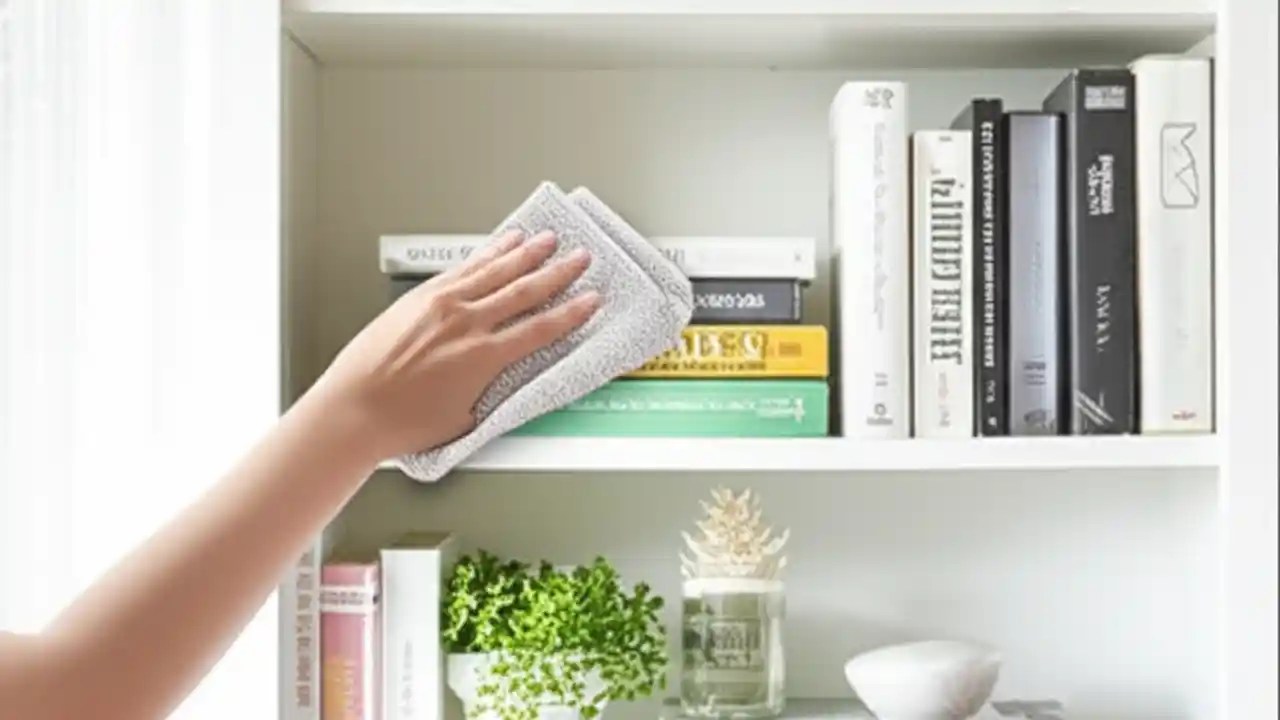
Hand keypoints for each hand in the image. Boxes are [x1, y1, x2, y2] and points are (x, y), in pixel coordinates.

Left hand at [311, 230, 598, 461]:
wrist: (353, 410)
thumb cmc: (402, 422)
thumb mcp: (466, 418)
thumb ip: (495, 393)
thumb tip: (511, 381)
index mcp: (483, 357)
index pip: (541, 329)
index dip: (572, 313)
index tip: (592, 300)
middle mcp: (466, 323)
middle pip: (525, 290)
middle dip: (558, 273)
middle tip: (581, 259)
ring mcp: (443, 304)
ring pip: (496, 270)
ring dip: (528, 253)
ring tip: (549, 240)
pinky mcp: (422, 295)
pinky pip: (466, 267)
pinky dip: (489, 252)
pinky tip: (504, 243)